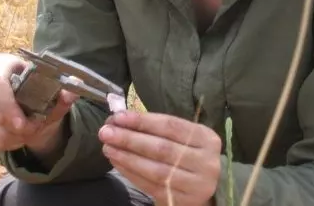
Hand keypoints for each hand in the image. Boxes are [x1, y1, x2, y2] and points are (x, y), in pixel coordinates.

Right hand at [0, 53, 77, 152]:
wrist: (27, 103)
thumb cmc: (40, 92)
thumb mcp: (55, 92)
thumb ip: (66, 91)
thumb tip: (74, 89)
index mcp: (5, 62)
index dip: (8, 106)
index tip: (23, 125)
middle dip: (14, 127)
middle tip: (31, 132)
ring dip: (10, 136)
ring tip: (26, 134)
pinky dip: (1, 141)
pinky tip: (14, 137)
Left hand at [99, 111, 220, 205]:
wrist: (203, 185)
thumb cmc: (187, 152)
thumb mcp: (182, 136)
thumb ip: (156, 127)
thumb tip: (121, 118)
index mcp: (207, 138)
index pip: (170, 125)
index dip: (143, 120)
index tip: (118, 116)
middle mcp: (206, 162)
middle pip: (162, 148)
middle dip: (130, 138)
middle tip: (106, 132)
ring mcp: (197, 185)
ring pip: (155, 170)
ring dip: (127, 157)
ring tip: (108, 147)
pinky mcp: (183, 202)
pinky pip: (151, 186)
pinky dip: (131, 173)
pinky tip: (117, 162)